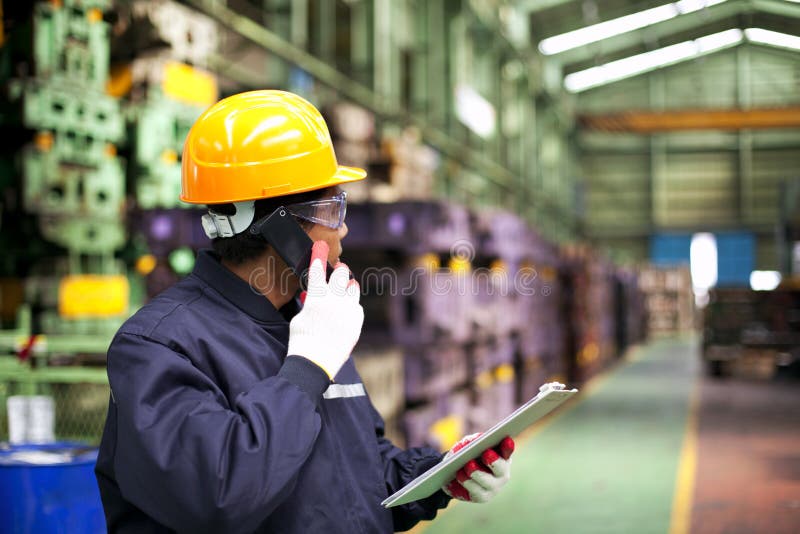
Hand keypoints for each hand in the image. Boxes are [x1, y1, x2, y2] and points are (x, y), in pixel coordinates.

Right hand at [287, 241, 363, 379]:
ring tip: (343, 289)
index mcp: (316, 298)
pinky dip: (351, 305)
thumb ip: (308, 304)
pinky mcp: (357, 321)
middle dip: (338, 270)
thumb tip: (312, 296)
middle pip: (341, 274)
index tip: (320, 246)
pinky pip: (357, 306)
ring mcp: (348, 310)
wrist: (316, 363)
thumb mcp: (298, 318)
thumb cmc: (302, 341)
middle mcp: (334, 300)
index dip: (317, 257)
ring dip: (347, 286)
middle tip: (337, 270)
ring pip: (353, 288)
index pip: (316, 271)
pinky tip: (346, 309)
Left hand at [442, 434, 513, 502]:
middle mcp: (502, 472)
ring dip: (478, 473)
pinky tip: (460, 475)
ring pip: (488, 482)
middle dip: (494, 461)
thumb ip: (473, 440)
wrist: (453, 473)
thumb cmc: (465, 455)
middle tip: (487, 453)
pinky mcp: (483, 496)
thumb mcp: (467, 444)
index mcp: (501, 456)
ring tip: (469, 465)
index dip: (508, 446)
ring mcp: (494, 486)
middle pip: (501, 468)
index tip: (507, 440)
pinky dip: (467, 482)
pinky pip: (476, 491)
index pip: (507, 451)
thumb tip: (477, 439)